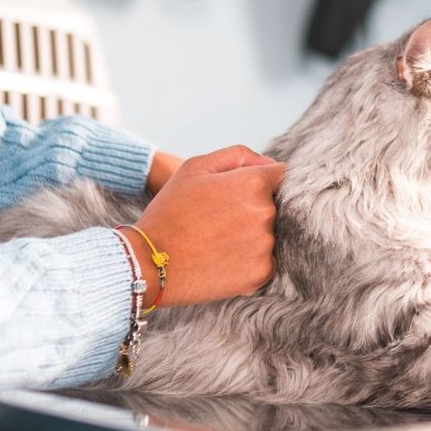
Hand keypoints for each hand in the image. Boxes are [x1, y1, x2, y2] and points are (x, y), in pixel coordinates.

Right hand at [123, 145, 282, 306]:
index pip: (281, 176)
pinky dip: (248, 260)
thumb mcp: (195, 167)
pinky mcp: (259, 274)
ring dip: (251, 236)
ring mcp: (264, 246)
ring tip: (217, 241)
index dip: (262, 182)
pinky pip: (264, 261)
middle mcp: (265, 214)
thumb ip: (239, 156)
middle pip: (275, 207)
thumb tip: (270, 165)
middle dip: (253, 209)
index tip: (243, 193)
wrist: (148, 262)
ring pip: (269, 235)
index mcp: (253, 184)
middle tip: (219, 221)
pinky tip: (222, 259)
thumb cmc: (170, 211)